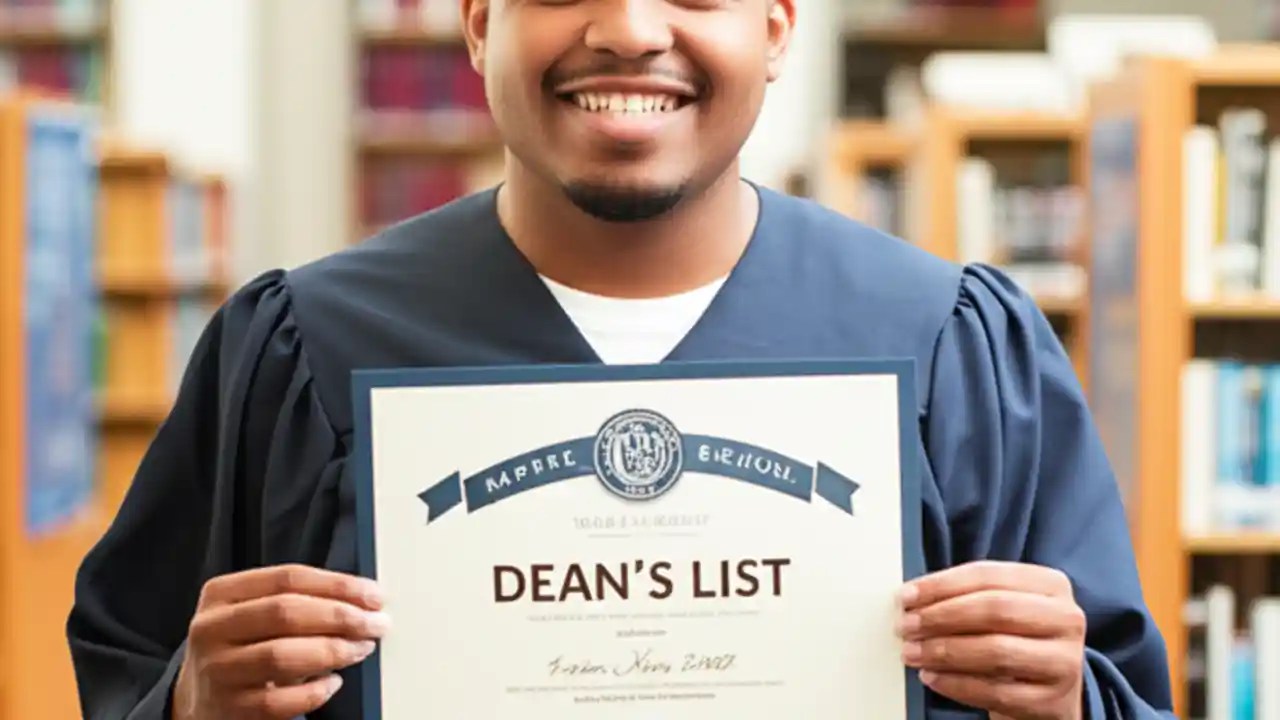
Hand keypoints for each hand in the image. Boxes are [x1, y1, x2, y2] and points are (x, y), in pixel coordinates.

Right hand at [171, 564, 390, 719]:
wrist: (200, 699)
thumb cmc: (243, 648)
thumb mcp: (255, 614)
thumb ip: (298, 601)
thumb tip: (363, 600)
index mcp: (221, 594)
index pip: (287, 578)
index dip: (337, 584)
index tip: (374, 595)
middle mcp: (211, 629)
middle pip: (284, 612)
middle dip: (340, 616)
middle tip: (376, 623)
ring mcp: (216, 671)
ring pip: (280, 656)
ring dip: (332, 651)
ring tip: (360, 649)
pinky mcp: (227, 709)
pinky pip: (278, 702)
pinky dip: (314, 692)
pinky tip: (333, 683)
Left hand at [896, 561, 1085, 719]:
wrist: (1050, 693)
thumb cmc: (1016, 641)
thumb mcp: (1003, 610)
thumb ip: (966, 596)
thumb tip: (912, 599)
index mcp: (1051, 585)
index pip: (988, 575)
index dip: (941, 584)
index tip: (906, 596)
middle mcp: (1066, 619)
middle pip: (994, 610)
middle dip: (940, 616)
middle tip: (906, 626)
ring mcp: (1064, 662)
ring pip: (995, 651)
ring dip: (944, 651)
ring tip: (912, 653)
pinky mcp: (1052, 701)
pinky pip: (995, 692)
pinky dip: (956, 684)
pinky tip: (932, 677)